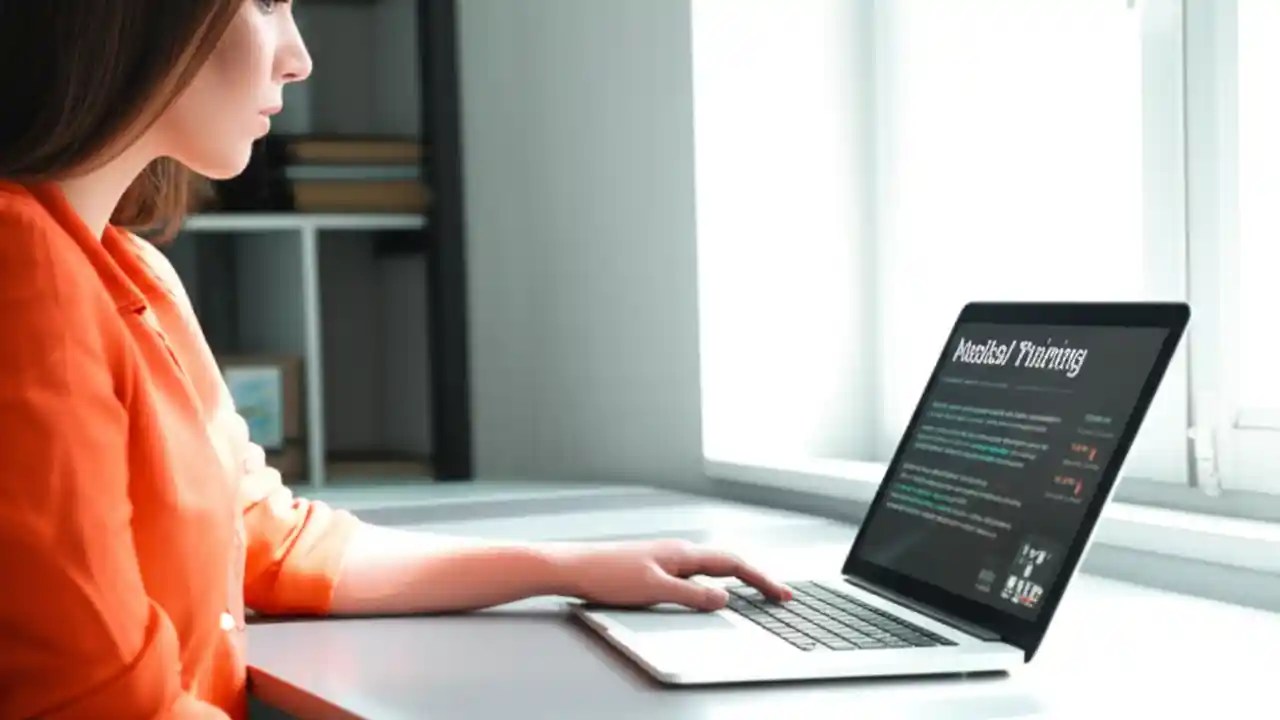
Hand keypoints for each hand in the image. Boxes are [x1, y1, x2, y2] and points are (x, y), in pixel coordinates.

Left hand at [554, 539, 792, 611]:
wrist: (574, 566)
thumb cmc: (608, 575)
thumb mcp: (655, 590)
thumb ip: (692, 595)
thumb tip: (723, 599)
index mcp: (683, 553)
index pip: (732, 564)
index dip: (760, 579)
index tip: (781, 593)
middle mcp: (678, 551)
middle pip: (727, 563)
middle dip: (755, 578)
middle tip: (777, 595)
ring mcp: (667, 557)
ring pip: (712, 566)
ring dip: (736, 578)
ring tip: (755, 591)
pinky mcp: (655, 566)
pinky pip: (696, 572)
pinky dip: (714, 581)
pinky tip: (712, 590)